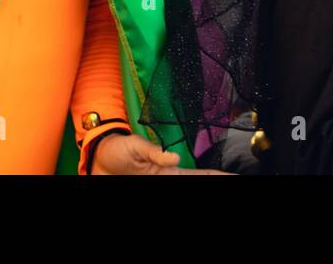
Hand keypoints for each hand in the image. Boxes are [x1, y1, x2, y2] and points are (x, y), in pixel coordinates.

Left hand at [91, 133, 225, 174]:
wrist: (95, 159)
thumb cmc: (116, 149)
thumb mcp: (134, 145)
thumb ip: (153, 150)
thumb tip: (173, 157)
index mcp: (168, 168)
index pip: (200, 174)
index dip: (219, 175)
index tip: (237, 176)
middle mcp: (167, 178)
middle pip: (198, 182)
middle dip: (216, 180)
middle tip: (236, 180)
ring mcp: (159, 183)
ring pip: (187, 187)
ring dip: (205, 180)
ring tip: (225, 179)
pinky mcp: (149, 187)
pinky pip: (172, 186)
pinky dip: (185, 183)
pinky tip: (193, 177)